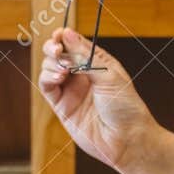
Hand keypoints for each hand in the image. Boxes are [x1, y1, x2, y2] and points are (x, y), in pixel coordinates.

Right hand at [38, 26, 158, 170]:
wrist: (126, 139)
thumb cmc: (125, 106)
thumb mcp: (109, 75)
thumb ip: (84, 56)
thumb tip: (66, 33)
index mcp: (97, 62)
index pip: (75, 43)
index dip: (64, 36)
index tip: (60, 33)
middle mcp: (82, 74)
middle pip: (58, 53)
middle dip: (53, 47)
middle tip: (56, 49)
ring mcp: (71, 89)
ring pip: (49, 67)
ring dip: (51, 63)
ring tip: (63, 69)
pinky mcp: (62, 105)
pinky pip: (47, 86)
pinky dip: (47, 77)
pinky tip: (58, 76)